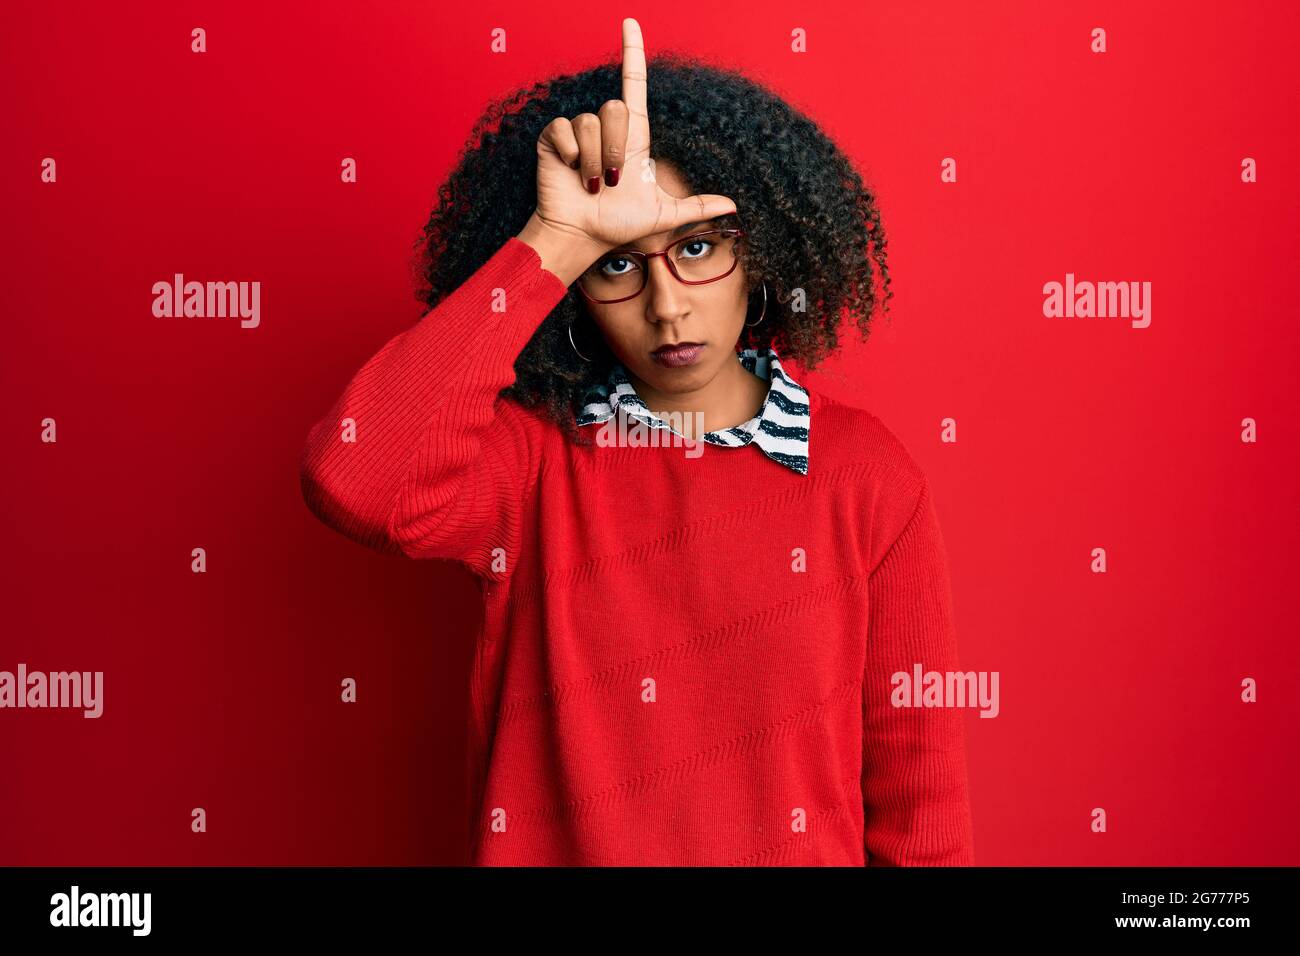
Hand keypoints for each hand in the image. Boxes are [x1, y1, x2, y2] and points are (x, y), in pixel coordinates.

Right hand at [520, 18, 736, 279]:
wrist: (583, 236)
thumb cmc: (617, 223)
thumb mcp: (662, 214)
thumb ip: (695, 206)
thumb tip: (731, 205)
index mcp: (631, 137)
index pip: (633, 85)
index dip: (632, 53)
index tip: (630, 23)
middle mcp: (606, 129)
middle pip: (615, 108)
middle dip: (615, 149)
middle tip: (611, 181)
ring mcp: (578, 133)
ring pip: (591, 122)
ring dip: (595, 160)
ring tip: (591, 183)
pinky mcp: (554, 139)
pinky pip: (565, 129)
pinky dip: (572, 155)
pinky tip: (571, 171)